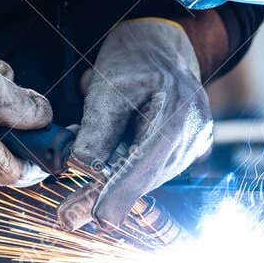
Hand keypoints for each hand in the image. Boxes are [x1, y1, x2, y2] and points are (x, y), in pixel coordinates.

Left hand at [57, 18, 213, 229]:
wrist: (162, 45)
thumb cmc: (133, 59)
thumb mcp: (107, 86)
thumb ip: (98, 129)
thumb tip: (82, 168)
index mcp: (178, 111)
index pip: (147, 163)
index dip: (122, 193)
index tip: (101, 217)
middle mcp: (195, 131)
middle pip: (146, 176)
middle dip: (106, 196)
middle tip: (68, 216)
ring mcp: (195, 142)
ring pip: (147, 176)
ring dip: (112, 185)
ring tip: (74, 201)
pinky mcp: (186, 148)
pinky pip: (151, 169)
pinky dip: (124, 174)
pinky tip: (101, 175)